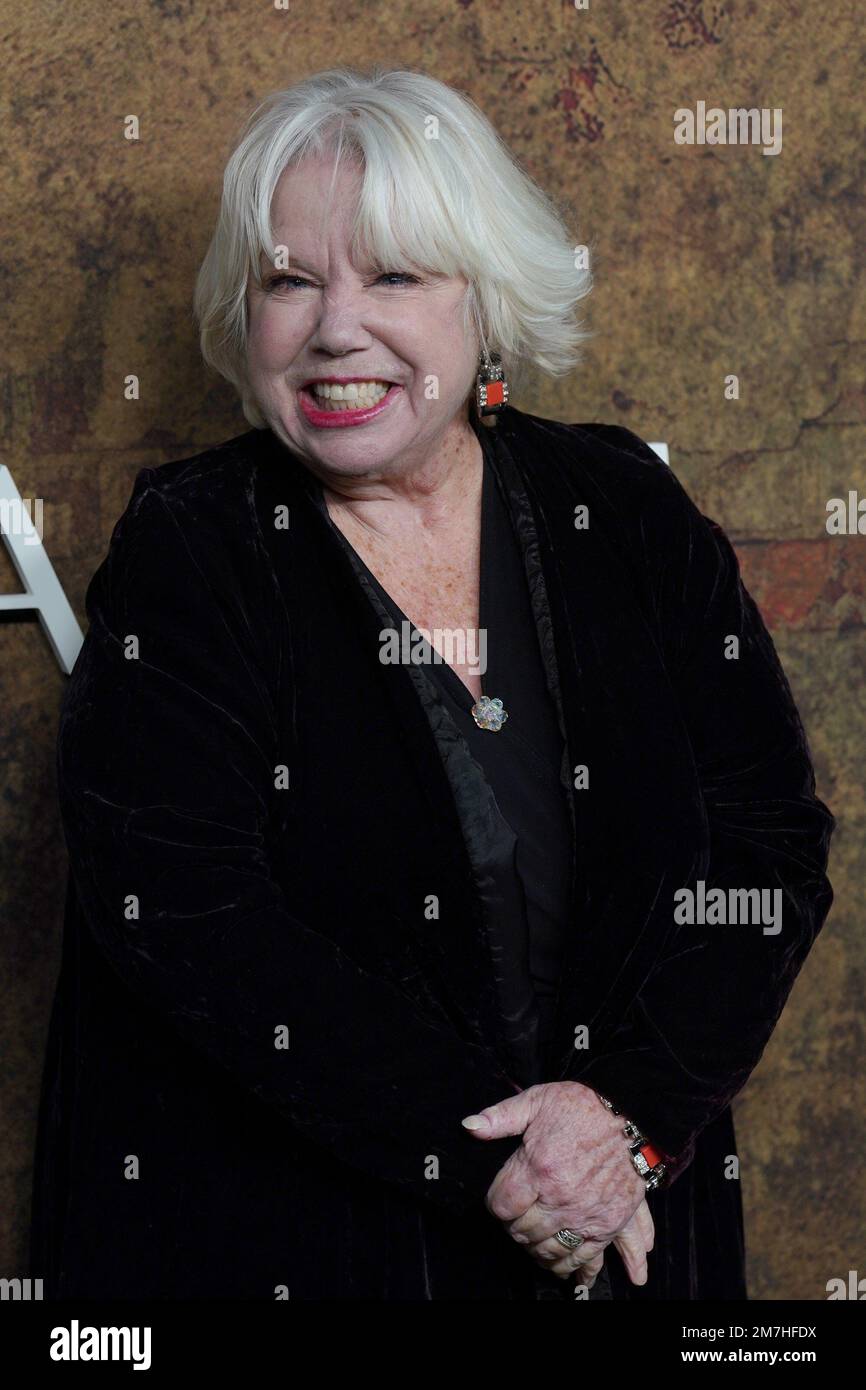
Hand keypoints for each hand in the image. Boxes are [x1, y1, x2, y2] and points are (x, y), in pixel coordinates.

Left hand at [461, 1080, 652, 1283]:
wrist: (631, 1114)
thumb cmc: (583, 1106)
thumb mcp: (537, 1101)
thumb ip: (500, 1117)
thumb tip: (468, 1126)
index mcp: (538, 1167)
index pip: (500, 1206)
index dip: (495, 1203)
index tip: (500, 1197)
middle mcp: (560, 1196)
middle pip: (522, 1231)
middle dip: (513, 1226)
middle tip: (516, 1217)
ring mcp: (585, 1214)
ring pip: (548, 1250)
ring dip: (536, 1249)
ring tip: (533, 1239)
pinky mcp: (607, 1224)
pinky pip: (584, 1258)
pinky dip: (569, 1267)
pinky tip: (560, 1264)